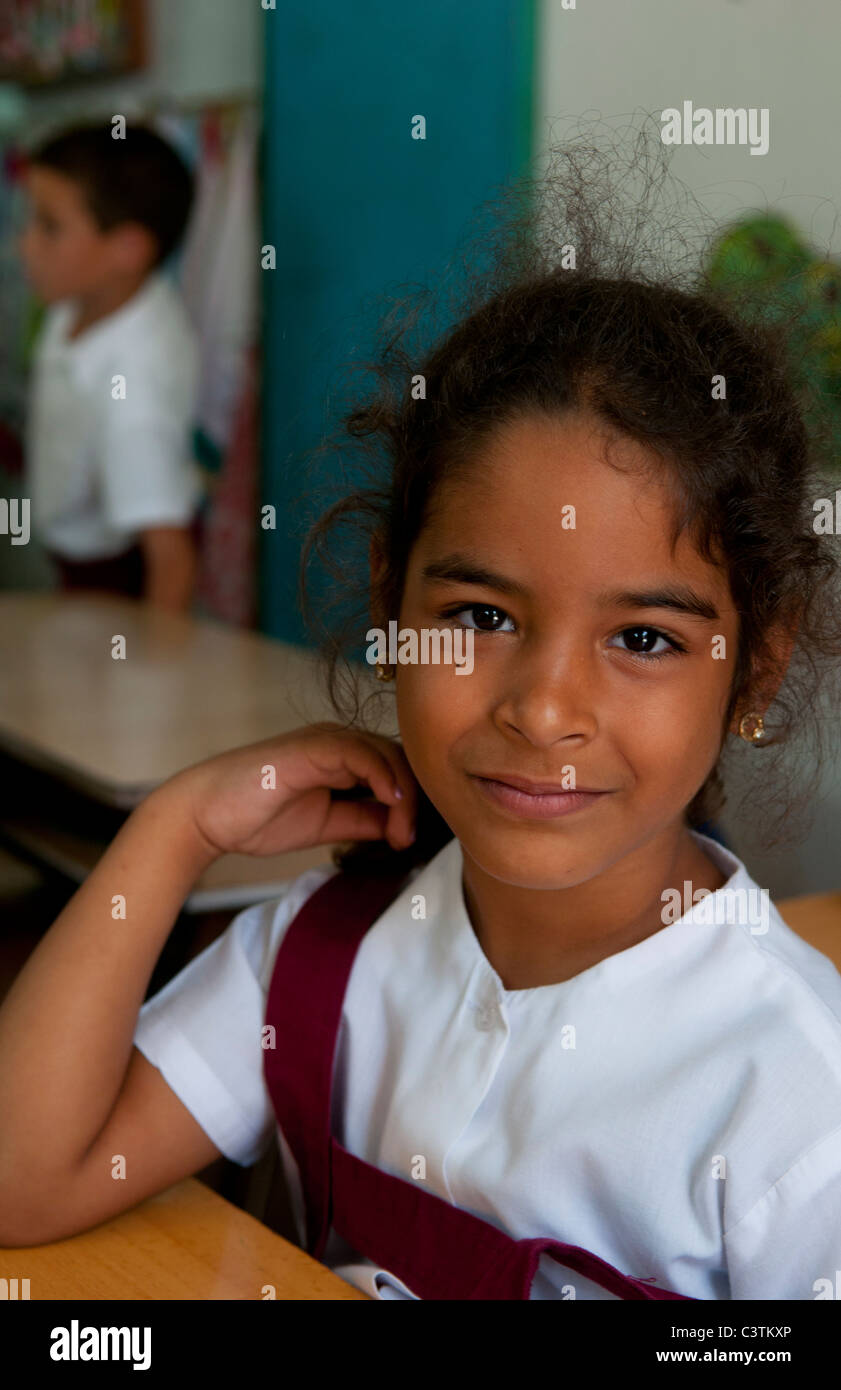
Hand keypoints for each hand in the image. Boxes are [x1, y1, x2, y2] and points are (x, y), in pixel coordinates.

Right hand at [162, 723, 417, 859]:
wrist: (206, 816)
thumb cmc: (258, 818)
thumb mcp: (327, 826)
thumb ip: (364, 821)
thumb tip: (404, 828)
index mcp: (343, 760)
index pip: (395, 771)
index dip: (412, 803)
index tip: (408, 841)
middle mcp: (339, 744)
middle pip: (398, 759)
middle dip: (414, 800)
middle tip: (406, 840)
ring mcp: (326, 740)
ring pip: (386, 753)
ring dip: (403, 793)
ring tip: (400, 832)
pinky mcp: (312, 745)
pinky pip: (361, 751)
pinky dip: (383, 775)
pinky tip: (391, 801)